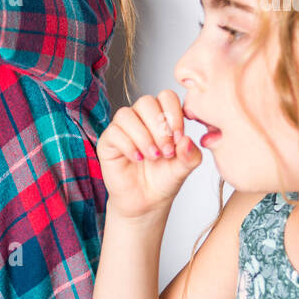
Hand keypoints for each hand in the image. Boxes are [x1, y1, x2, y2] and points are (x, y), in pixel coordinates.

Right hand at [97, 90, 201, 220]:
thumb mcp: (184, 167)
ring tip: (153, 156)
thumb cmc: (163, 180)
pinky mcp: (107, 141)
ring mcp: (122, 128)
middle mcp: (141, 118)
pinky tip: (138, 158)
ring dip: (143, 136)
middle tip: (167, 151)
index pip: (166, 97)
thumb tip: (187, 140)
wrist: (146, 201)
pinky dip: (128, 145)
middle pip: (146, 101)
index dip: (173, 114)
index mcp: (162, 117)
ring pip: (126, 114)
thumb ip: (190, 154)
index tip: (179, 138)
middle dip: (159, 127)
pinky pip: (113, 132)